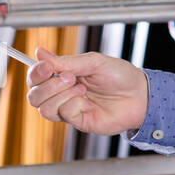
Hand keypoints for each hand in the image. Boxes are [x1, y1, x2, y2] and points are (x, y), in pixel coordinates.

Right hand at [26, 47, 149, 134]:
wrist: (140, 94)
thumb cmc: (120, 76)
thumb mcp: (94, 62)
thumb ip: (66, 61)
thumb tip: (39, 52)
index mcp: (64, 76)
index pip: (36, 78)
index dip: (35, 73)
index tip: (46, 67)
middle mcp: (62, 94)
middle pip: (34, 95)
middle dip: (49, 85)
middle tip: (71, 77)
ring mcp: (69, 109)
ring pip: (44, 108)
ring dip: (63, 95)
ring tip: (83, 89)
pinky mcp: (78, 121)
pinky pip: (64, 114)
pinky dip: (75, 105)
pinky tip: (89, 102)